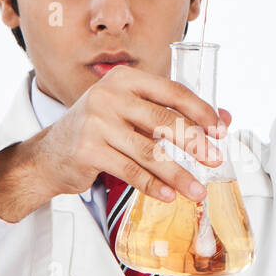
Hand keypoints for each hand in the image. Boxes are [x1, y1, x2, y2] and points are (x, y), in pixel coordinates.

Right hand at [0, 66, 230, 222]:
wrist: (50, 154)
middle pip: (164, 120)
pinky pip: (130, 171)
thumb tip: (225, 119)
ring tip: (197, 190)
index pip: (172, 91)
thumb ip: (174, 113)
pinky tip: (169, 195)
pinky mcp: (88, 150)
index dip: (200, 111)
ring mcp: (96, 122)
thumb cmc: (98, 131)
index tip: (220, 131)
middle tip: (215, 160)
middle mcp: (109, 96)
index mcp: (125, 79)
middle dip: (194, 143)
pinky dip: (152, 185)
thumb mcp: (134, 114)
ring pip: (149, 151)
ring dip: (178, 174)